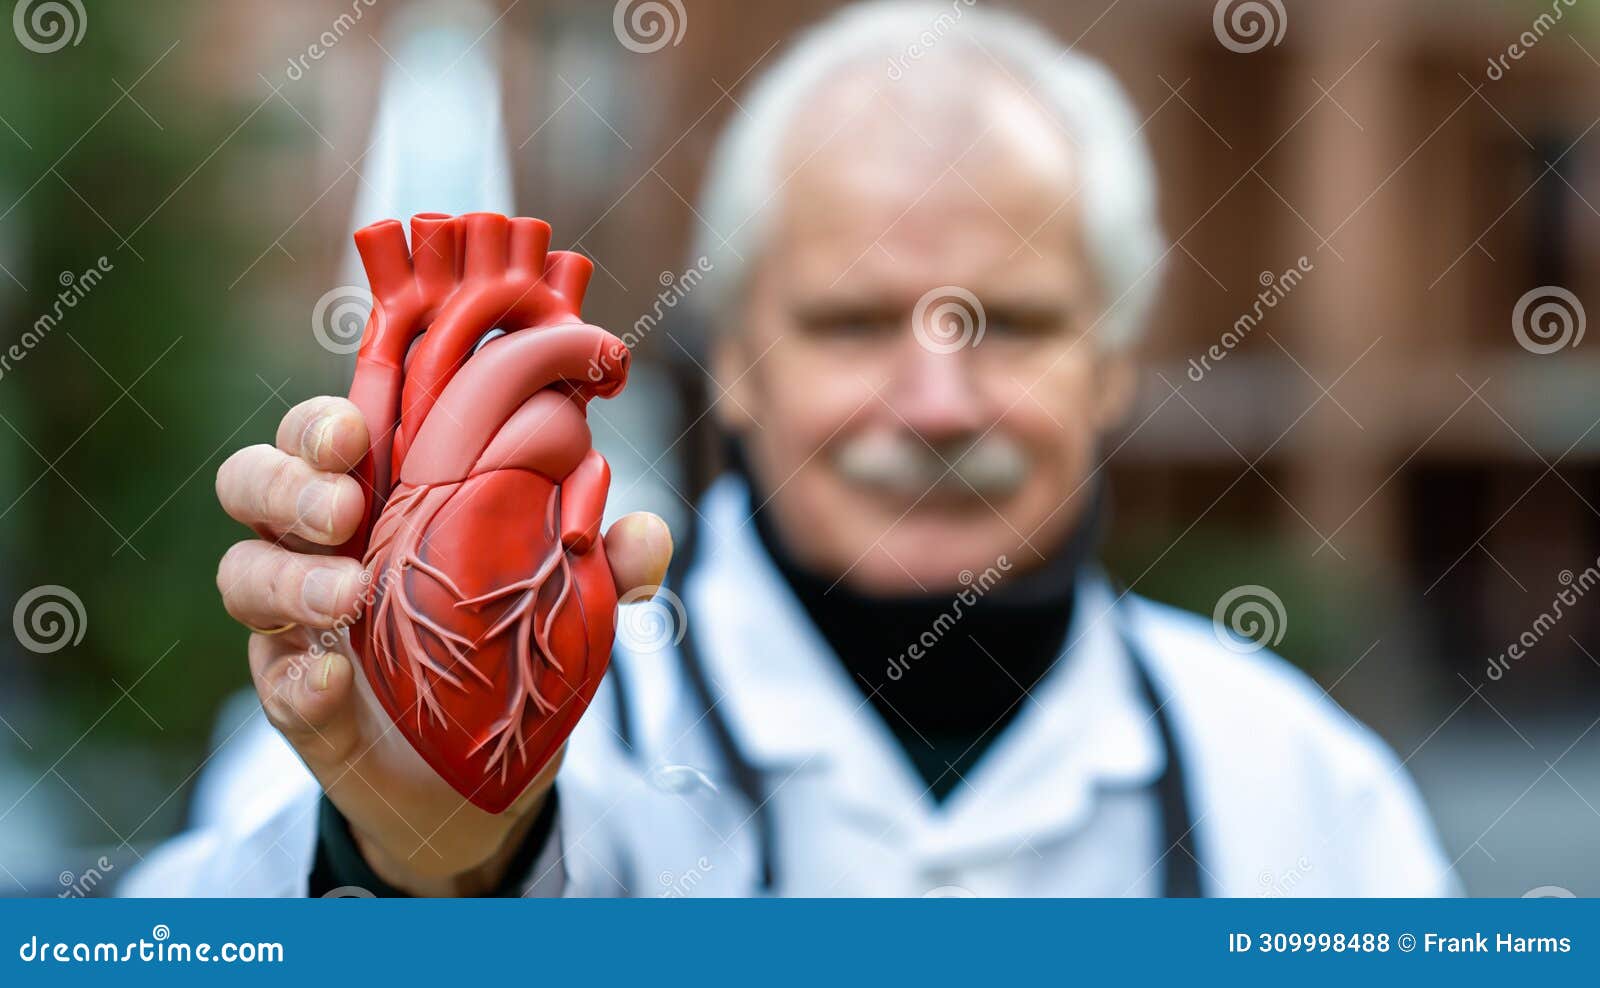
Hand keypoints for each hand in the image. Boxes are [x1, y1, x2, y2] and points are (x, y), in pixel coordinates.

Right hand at [215, 395, 671, 894]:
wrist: (484, 778)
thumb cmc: (511, 652)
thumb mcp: (568, 603)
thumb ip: (605, 567)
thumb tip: (643, 533)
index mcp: (384, 497)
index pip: (330, 432)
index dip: (328, 419)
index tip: (364, 428)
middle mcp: (324, 546)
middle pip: (254, 479)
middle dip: (289, 482)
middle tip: (344, 508)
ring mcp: (298, 622)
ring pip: (242, 573)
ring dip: (289, 577)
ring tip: (350, 596)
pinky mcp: (295, 696)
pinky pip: (273, 679)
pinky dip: (297, 675)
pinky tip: (333, 678)